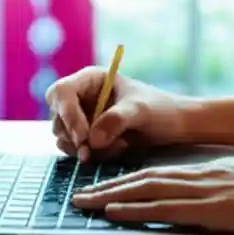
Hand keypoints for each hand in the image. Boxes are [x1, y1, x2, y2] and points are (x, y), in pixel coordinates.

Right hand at [46, 67, 192, 161]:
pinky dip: (92, 155)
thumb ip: (116, 120)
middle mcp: (81, 97)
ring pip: (64, 137)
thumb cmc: (161, 110)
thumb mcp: (140, 111)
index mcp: (90, 80)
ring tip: (118, 146)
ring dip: (86, 148)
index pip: (62, 93)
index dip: (67, 115)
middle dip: (75, 136)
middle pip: (57, 117)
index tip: (84, 137)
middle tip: (96, 150)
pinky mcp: (87, 138)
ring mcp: (82, 118)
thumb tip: (91, 140)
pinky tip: (117, 150)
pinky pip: (75, 150)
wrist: (175, 127)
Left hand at [71, 157, 233, 234]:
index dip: (130, 179)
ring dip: (112, 196)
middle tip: (81, 194)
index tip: (107, 186)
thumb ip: (225, 193)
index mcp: (212, 170)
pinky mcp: (211, 208)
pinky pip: (164, 207)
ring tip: (86, 203)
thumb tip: (208, 205)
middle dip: (109, 186)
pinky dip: (136, 208)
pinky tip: (116, 211)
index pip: (161, 173)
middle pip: (145, 177)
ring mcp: (206, 190)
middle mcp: (203, 175)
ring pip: (147, 189)